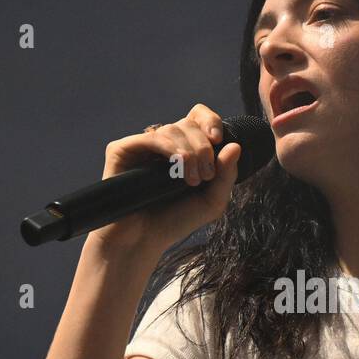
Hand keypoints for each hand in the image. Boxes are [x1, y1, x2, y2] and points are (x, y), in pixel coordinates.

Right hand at [88, 102, 241, 254]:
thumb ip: (226, 175)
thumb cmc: (175, 221)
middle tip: (204, 176)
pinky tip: (177, 167)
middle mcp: (162, 143)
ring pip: (172, 129)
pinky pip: (150, 137)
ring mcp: (142, 145)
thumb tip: (235, 145)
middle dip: (203, 147)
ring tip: (191, 181)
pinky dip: (169, 148)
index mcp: (184, 148)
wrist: (143, 241)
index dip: (211, 122)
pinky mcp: (122, 150)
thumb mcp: (211, 201)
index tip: (218, 140)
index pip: (198, 117)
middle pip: (189, 123)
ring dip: (189, 152)